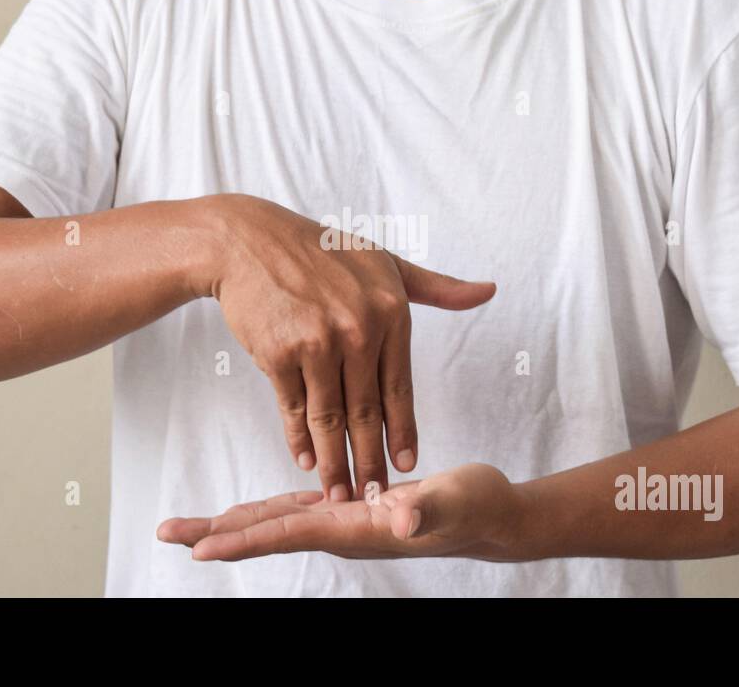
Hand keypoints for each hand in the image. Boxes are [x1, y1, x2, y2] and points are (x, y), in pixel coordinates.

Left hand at [157, 463, 525, 561]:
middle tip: (167, 531)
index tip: (198, 549)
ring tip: (194, 526)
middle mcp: (341, 530)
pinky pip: (297, 513)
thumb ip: (426, 509)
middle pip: (267, 532)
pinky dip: (268, 512)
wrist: (494, 517)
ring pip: (277, 523)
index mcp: (357, 528)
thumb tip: (398, 516)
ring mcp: (345, 522)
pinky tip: (253, 511)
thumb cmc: (478, 508)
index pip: (288, 534)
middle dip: (217, 533)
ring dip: (234, 524)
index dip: (243, 540)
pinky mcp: (353, 509)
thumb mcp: (455, 501)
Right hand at [201, 194, 495, 501]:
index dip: (403, 432)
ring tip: (339, 494)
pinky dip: (298, 439)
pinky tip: (305, 461)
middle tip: (375, 496)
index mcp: (390, 311)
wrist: (250, 242)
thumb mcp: (386, 262)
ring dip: (335, 462)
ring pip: (331, 418)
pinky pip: (293, 408)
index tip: (408, 466)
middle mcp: (358, 329)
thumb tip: (488, 290)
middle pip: (366, 412)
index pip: (401, 387)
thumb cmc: (321, 252)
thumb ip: (436, 287)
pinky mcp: (279, 354)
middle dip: (370, 460)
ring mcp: (318, 343)